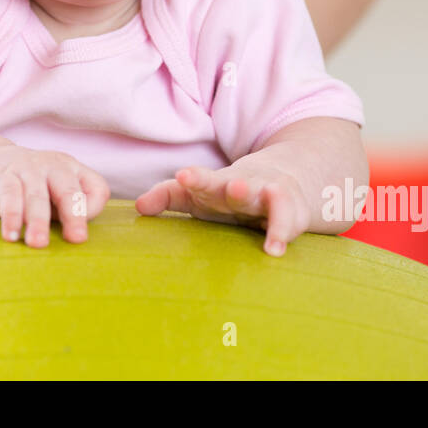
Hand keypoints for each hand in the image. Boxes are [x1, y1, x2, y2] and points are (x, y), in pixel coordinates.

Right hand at [0, 144, 109, 247]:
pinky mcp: (3, 177)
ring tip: (37, 243)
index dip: (92, 210)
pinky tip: (11, 236)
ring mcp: (28, 169)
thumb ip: (70, 212)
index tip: (80, 234)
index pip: (96, 189)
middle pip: (68, 191)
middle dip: (73, 215)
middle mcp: (54, 166)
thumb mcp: (58, 194)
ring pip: (36, 195)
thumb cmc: (36, 187)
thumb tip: (75, 241)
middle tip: (75, 238)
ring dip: (38, 221)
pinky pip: (9, 196)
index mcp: (74, 170)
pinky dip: (11, 217)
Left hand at [135, 162, 311, 256]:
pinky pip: (288, 223)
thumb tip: (137, 207)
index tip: (183, 176)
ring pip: (269, 197)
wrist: (285, 177)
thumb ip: (169, 197)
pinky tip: (273, 251)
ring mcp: (269, 197)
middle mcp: (245, 187)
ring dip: (262, 201)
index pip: (205, 180)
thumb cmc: (229, 193)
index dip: (196, 179)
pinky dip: (281, 233)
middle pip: (239, 185)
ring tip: (248, 202)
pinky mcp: (291, 213)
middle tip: (232, 187)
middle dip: (235, 187)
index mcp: (218, 185)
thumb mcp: (201, 195)